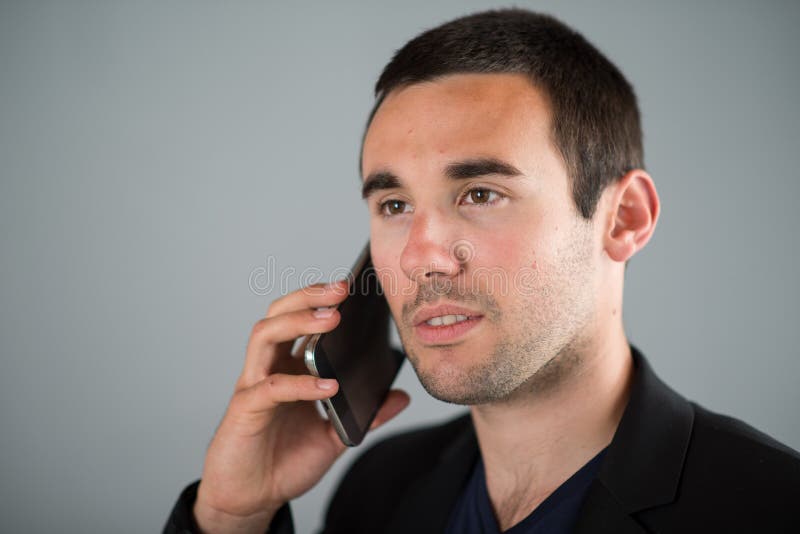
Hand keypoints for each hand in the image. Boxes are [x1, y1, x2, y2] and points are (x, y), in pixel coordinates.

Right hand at [193, 280, 409, 532]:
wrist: (251, 498)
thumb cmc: (284, 460)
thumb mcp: (335, 435)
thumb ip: (365, 414)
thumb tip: (400, 396)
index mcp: (287, 367)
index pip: (298, 319)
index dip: (320, 299)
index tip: (352, 287)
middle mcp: (268, 368)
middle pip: (278, 314)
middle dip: (308, 297)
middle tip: (341, 289)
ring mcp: (253, 386)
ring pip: (265, 335)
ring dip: (298, 321)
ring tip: (332, 318)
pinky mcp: (245, 411)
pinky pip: (271, 387)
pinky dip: (301, 383)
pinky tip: (329, 385)